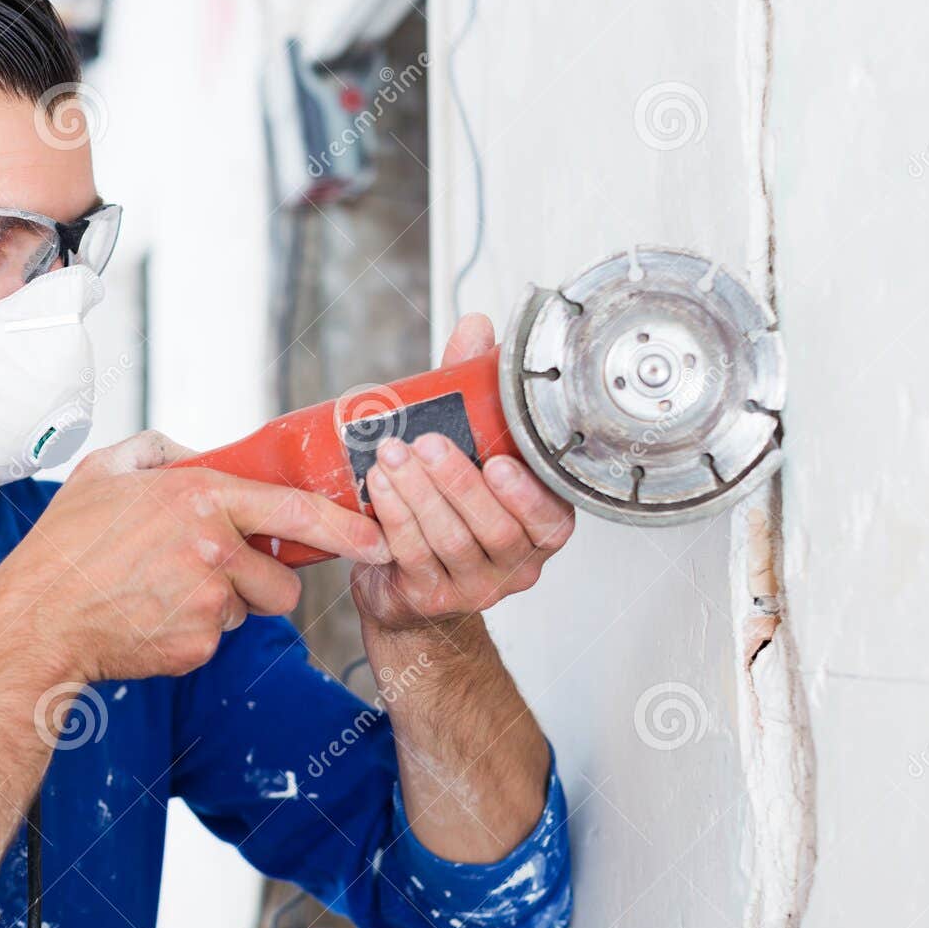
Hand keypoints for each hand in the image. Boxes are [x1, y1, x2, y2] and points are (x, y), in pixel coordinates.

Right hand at [0, 431, 389, 683]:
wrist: (35, 622)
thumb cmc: (65, 545)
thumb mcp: (105, 471)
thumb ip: (162, 451)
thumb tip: (200, 454)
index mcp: (199, 499)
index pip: (294, 510)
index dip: (345, 527)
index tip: (377, 537)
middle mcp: (213, 550)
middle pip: (283, 581)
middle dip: (265, 582)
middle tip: (220, 574)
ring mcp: (207, 603)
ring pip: (249, 611)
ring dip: (227, 606)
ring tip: (168, 593)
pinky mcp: (197, 647)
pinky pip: (217, 639)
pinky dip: (192, 632)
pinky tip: (150, 618)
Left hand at [351, 314, 575, 632]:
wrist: (409, 580)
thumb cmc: (449, 506)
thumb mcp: (469, 446)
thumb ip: (475, 392)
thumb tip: (477, 329)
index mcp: (541, 527)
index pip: (550, 517)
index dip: (525, 493)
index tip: (498, 462)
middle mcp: (515, 563)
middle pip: (494, 528)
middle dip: (456, 482)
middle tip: (427, 443)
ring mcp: (474, 587)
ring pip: (449, 541)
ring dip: (418, 495)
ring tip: (391, 455)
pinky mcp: (430, 598)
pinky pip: (412, 556)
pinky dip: (394, 518)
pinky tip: (378, 487)